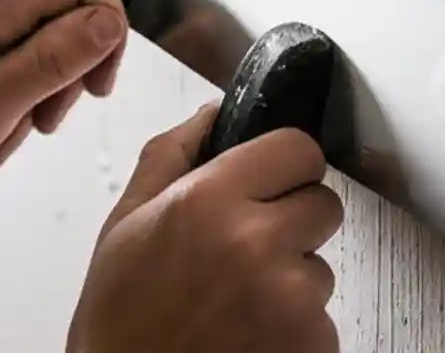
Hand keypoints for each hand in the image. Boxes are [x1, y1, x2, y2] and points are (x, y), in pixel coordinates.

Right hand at [68, 104, 342, 352]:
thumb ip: (173, 155)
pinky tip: (249, 334)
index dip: (286, 165)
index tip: (272, 183)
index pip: (299, 148)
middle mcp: (256, 244)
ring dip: (293, 281)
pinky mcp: (312, 343)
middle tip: (248, 251)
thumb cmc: (120, 320)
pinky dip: (296, 328)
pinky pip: (324, 318)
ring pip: (323, 266)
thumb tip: (212, 114)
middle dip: (295, 222)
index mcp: (208, 201)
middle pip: (324, 203)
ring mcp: (290, 298)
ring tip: (237, 303)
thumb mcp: (126, 223)